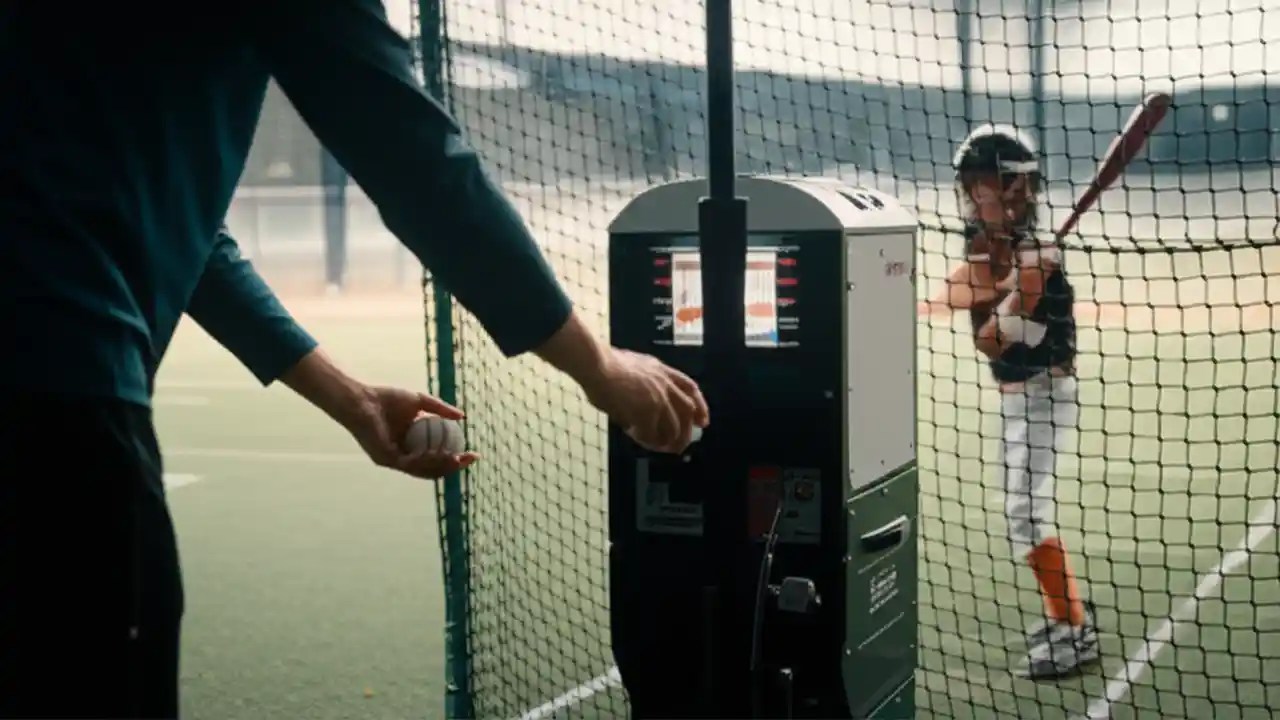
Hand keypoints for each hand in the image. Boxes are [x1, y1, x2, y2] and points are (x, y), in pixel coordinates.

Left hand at [342, 385, 479, 479]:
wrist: (363, 399)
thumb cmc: (386, 398)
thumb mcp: (420, 402)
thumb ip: (440, 409)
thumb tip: (462, 418)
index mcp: (411, 446)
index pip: (437, 458)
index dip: (456, 458)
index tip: (473, 453)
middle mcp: (403, 457)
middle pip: (433, 469)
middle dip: (453, 467)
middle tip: (469, 459)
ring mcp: (394, 460)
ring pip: (422, 470)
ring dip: (441, 466)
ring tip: (456, 458)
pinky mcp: (385, 459)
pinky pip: (409, 463)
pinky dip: (424, 459)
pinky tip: (437, 452)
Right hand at [582, 347, 709, 453]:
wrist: (596, 365)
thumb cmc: (603, 365)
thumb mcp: (632, 367)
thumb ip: (642, 383)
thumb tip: (638, 404)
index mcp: (661, 370)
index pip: (690, 388)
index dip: (699, 406)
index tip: (702, 421)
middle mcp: (664, 384)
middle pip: (687, 411)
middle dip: (686, 431)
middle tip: (681, 445)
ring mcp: (658, 398)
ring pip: (673, 428)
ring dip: (667, 442)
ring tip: (658, 448)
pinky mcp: (647, 412)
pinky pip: (652, 435)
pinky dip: (646, 440)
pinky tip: (634, 437)